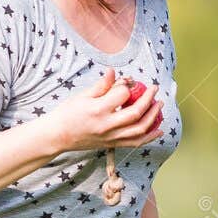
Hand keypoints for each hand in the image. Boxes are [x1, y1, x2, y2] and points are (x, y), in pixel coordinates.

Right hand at [39, 67, 164, 153]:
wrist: (58, 136)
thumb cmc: (68, 113)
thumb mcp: (82, 95)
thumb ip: (101, 85)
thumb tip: (114, 72)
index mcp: (97, 110)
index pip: (122, 95)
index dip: (128, 86)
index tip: (129, 82)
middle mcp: (106, 125)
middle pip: (136, 114)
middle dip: (149, 100)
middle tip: (154, 89)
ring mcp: (111, 137)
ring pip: (139, 130)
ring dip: (153, 117)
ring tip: (159, 105)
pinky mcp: (113, 145)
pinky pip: (136, 143)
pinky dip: (150, 136)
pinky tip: (159, 129)